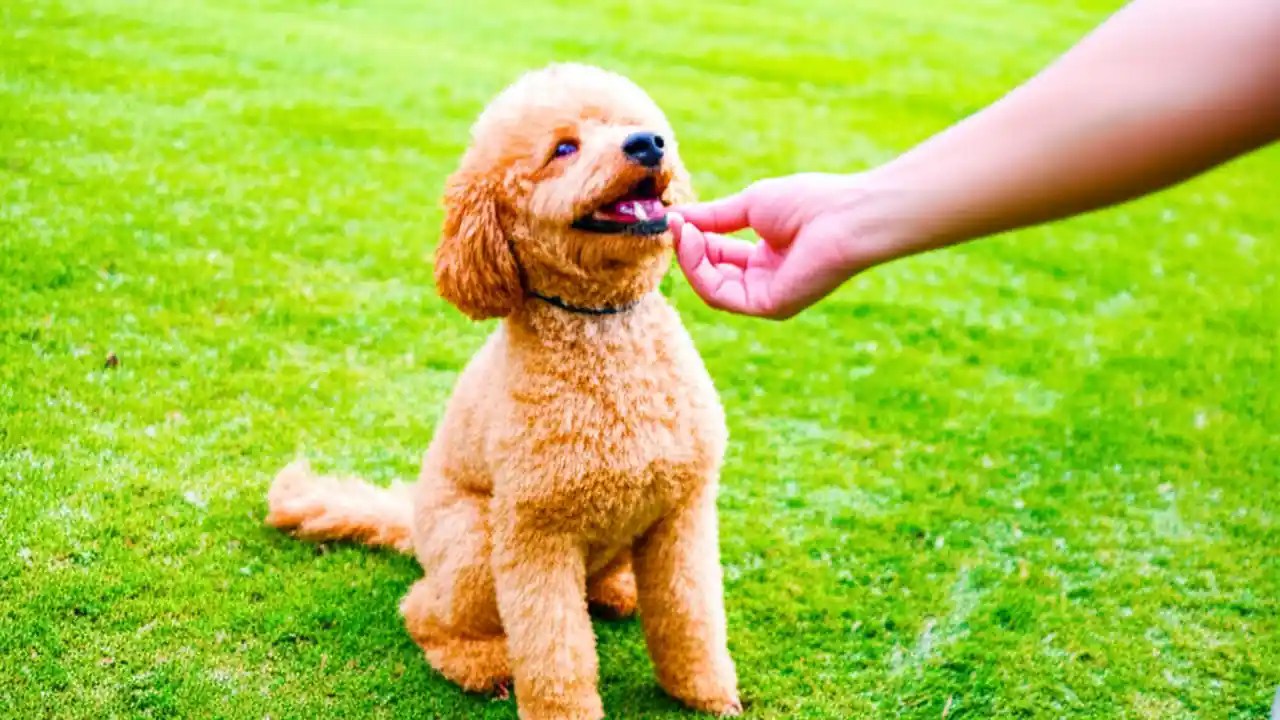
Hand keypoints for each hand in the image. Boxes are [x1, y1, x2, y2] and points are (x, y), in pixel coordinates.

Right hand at [670, 173, 897, 318]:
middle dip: (690, 250)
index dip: (696, 238)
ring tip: (683, 231)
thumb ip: (712, 218)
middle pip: (712, 275)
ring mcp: (767, 296)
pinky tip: (694, 241)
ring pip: (711, 288)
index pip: (720, 255)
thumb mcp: (749, 206)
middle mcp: (766, 281)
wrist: (845, 215)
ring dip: (690, 259)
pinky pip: (720, 295)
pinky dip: (700, 270)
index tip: (676, 218)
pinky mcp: (768, 306)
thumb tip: (676, 219)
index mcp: (768, 257)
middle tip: (675, 224)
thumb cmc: (808, 203)